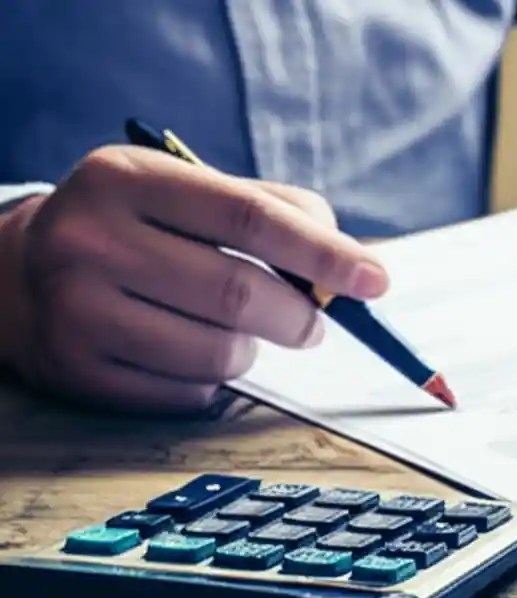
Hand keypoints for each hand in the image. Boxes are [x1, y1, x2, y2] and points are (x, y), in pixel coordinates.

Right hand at [0, 146, 387, 413]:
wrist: (18, 275)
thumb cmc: (138, 228)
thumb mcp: (189, 191)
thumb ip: (278, 212)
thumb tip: (353, 265)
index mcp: (127, 179)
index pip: (249, 217)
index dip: (324, 253)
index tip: (377, 281)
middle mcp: (89, 239)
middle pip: (238, 293)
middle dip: (299, 316)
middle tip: (314, 323)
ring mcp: (75, 309)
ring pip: (219, 353)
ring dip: (254, 351)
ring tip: (237, 331)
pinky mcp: (77, 371)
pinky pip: (188, 395)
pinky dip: (214, 382)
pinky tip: (188, 352)